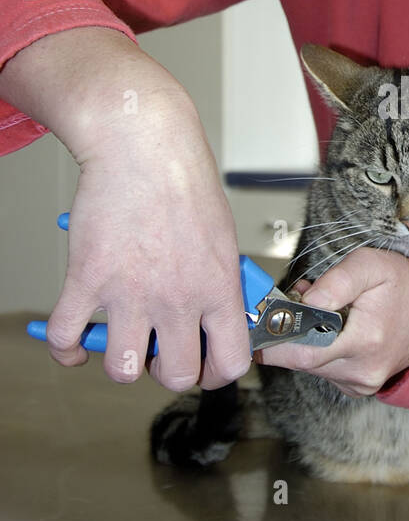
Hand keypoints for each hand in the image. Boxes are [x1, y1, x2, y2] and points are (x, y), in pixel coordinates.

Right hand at [45, 90, 252, 392]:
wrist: (141, 145)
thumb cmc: (183, 180)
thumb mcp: (223, 237)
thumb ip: (221, 282)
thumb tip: (220, 315)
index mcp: (218, 287)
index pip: (231, 362)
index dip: (217, 372)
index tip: (205, 362)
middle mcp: (178, 297)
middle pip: (176, 375)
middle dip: (166, 371)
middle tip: (160, 352)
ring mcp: (131, 291)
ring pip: (123, 368)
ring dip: (120, 361)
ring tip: (122, 339)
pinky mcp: (88, 278)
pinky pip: (66, 337)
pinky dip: (66, 350)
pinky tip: (74, 343)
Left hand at [255, 248, 408, 397]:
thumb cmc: (402, 286)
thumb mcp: (370, 265)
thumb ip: (336, 282)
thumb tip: (305, 302)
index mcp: (365, 341)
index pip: (303, 354)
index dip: (274, 344)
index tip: (256, 328)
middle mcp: (363, 370)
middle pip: (302, 361)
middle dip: (288, 334)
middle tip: (289, 306)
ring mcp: (361, 383)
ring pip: (310, 367)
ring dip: (304, 341)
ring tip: (317, 312)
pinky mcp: (359, 387)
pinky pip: (324, 371)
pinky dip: (318, 351)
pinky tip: (330, 330)